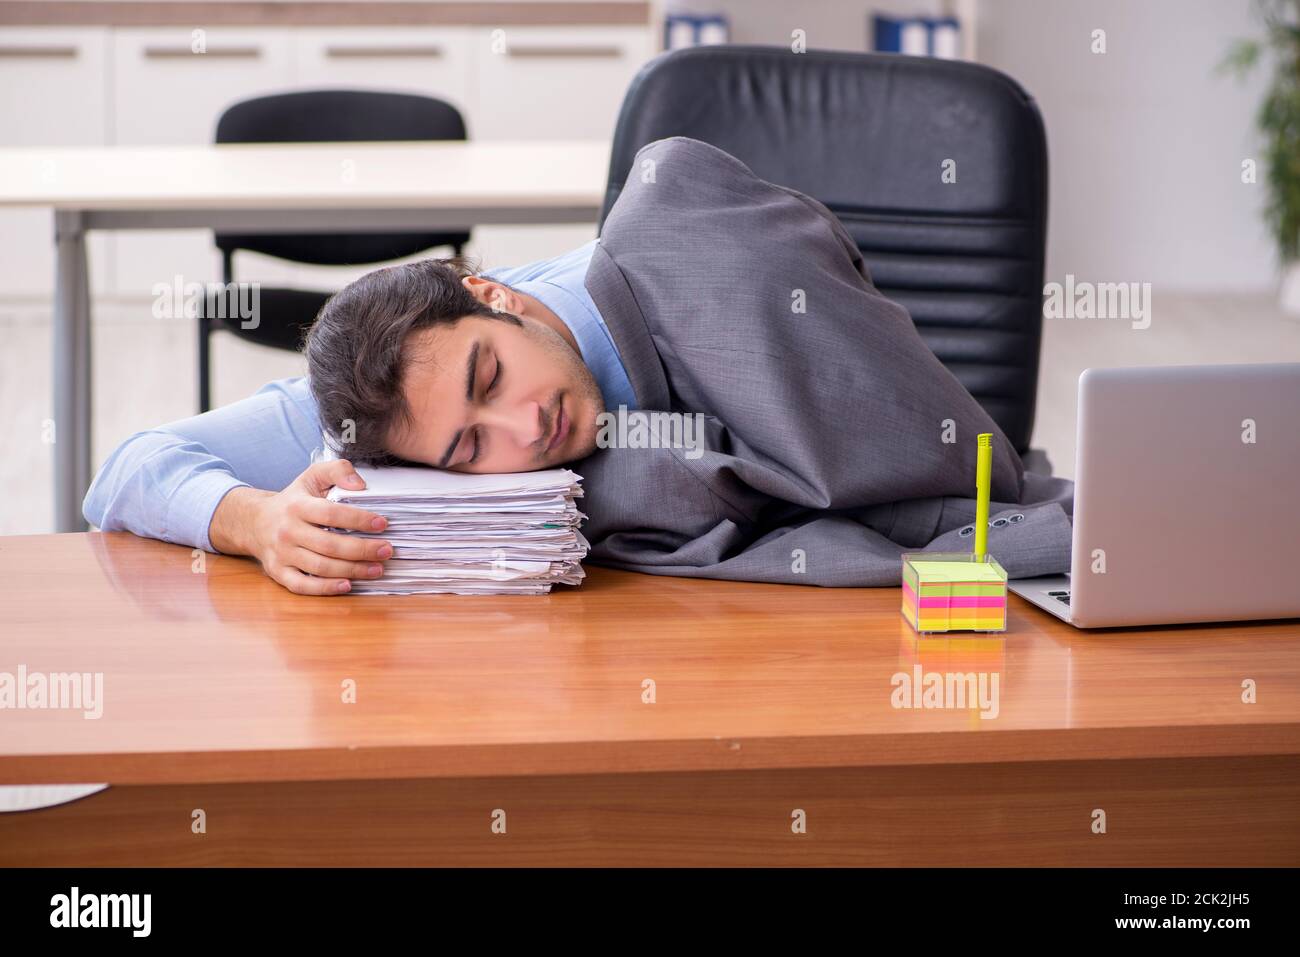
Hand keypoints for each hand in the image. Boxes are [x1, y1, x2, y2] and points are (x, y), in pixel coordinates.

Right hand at [238, 459, 392, 595]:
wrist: (254, 521)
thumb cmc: (293, 500)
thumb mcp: (312, 476)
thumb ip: (337, 470)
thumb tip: (360, 484)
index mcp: (297, 506)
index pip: (331, 514)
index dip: (359, 519)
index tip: (382, 524)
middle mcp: (287, 531)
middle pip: (329, 545)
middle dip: (362, 550)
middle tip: (386, 550)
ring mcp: (281, 554)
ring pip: (320, 567)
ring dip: (352, 570)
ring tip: (377, 568)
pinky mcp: (278, 572)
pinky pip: (301, 585)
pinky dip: (325, 589)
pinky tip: (348, 585)